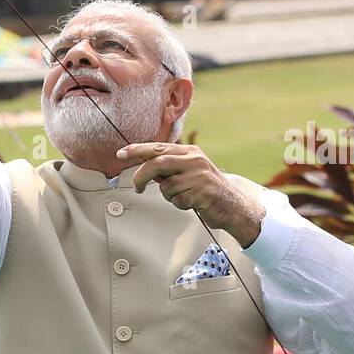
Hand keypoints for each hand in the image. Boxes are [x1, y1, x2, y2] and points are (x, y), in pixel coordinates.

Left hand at [118, 142, 265, 246]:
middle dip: (142, 176)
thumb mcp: (189, 171)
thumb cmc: (206, 189)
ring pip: (166, 186)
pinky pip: (177, 200)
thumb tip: (144, 168)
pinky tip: (192, 203)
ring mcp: (199, 176)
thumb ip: (169, 168)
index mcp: (190, 152)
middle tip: (137, 188)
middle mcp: (195, 160)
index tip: (120, 154)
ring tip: (184, 196)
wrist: (233, 204)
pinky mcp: (202, 192)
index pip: (158, 148)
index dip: (137, 150)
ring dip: (169, 196)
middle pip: (158, 163)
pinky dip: (179, 204)